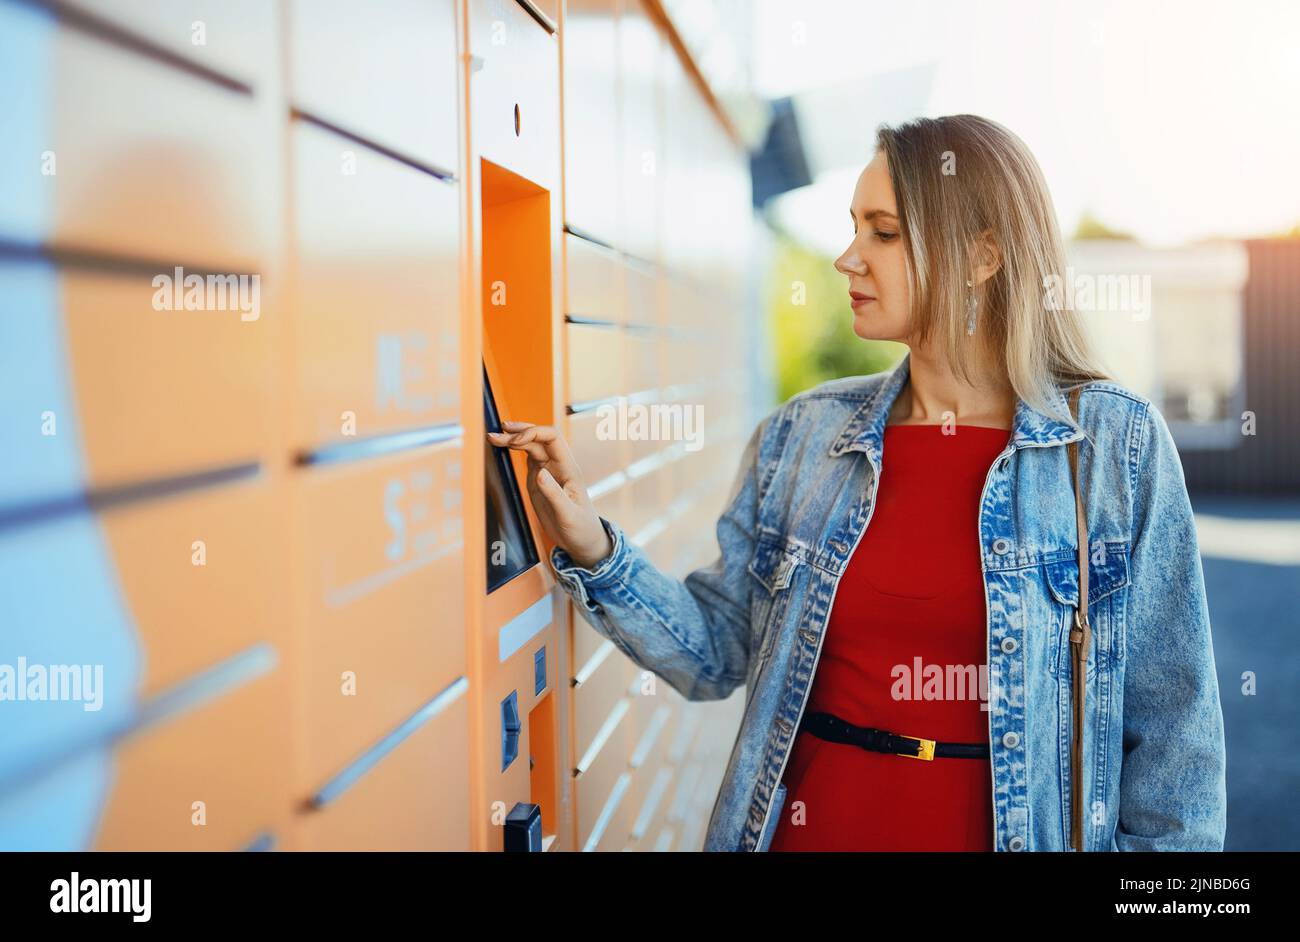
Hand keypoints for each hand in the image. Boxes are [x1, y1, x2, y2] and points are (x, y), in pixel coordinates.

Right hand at [486, 420, 613, 568]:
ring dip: (513, 439)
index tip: (514, 442)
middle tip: (495, 434)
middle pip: (538, 438)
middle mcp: (558, 465)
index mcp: (568, 469)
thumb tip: (539, 473)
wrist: (582, 539)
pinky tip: (503, 447)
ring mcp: (548, 471)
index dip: (533, 433)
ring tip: (493, 437)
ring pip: (530, 446)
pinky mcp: (539, 479)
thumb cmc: (580, 528)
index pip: (552, 438)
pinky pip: (527, 457)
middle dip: (518, 432)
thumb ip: (554, 494)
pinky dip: (514, 450)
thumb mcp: (568, 515)